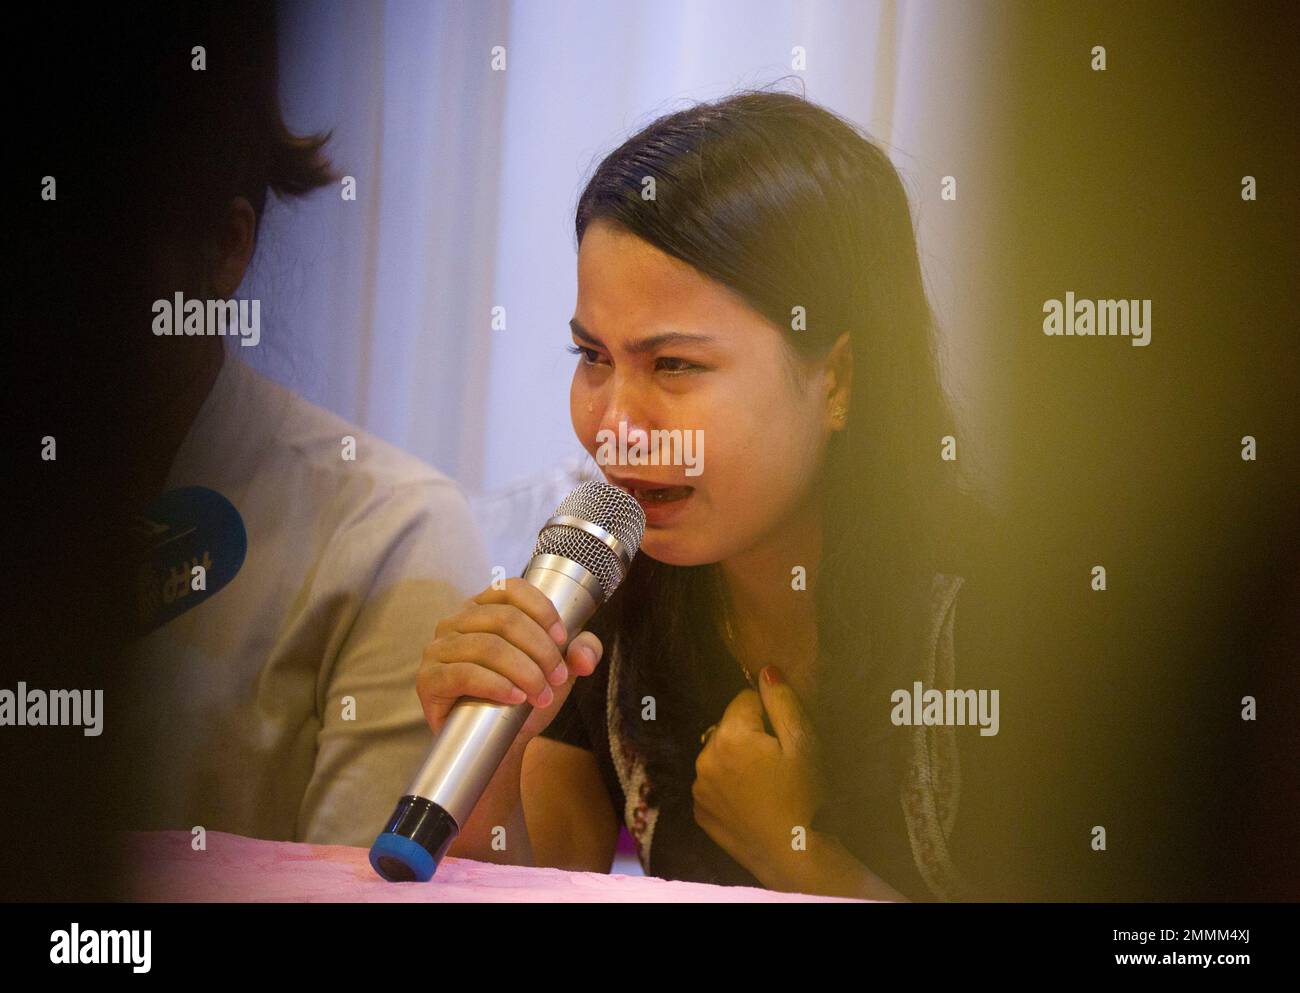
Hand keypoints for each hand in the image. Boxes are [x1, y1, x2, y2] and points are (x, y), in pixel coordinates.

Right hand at [415, 577, 603, 742]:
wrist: (499, 744)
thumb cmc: (525, 698)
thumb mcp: (559, 671)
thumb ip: (580, 653)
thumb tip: (585, 655)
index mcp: (484, 607)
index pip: (511, 588)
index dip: (542, 610)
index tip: (563, 640)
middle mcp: (456, 621)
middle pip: (505, 619)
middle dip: (540, 650)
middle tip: (558, 678)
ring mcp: (438, 649)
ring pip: (488, 647)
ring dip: (524, 672)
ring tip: (542, 695)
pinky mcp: (428, 679)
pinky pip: (464, 674)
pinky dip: (496, 685)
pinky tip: (516, 698)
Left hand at [691, 666, 827, 886]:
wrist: (794, 855)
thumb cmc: (805, 797)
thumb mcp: (803, 743)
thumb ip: (782, 701)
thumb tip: (765, 670)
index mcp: (729, 736)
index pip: (744, 699)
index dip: (769, 715)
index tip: (783, 740)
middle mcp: (704, 758)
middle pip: (729, 726)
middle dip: (750, 735)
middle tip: (777, 764)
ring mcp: (698, 787)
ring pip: (719, 754)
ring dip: (737, 759)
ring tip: (766, 785)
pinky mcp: (700, 810)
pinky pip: (713, 782)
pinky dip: (728, 785)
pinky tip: (752, 800)